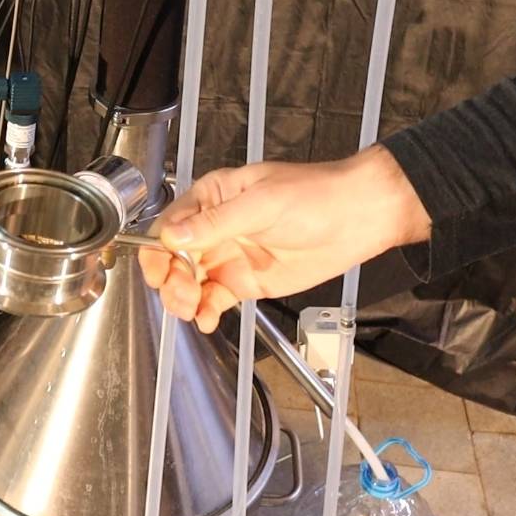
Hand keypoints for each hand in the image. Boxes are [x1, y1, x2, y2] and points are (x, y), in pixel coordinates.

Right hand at [138, 145, 430, 331]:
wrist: (357, 218)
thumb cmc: (313, 196)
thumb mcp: (260, 205)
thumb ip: (214, 223)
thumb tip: (172, 236)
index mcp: (211, 198)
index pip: (168, 226)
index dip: (158, 251)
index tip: (161, 271)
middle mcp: (214, 228)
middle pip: (173, 259)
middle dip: (171, 280)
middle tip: (184, 293)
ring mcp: (228, 257)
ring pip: (189, 283)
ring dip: (184, 300)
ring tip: (193, 309)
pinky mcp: (245, 282)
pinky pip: (214, 300)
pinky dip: (205, 312)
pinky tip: (207, 320)